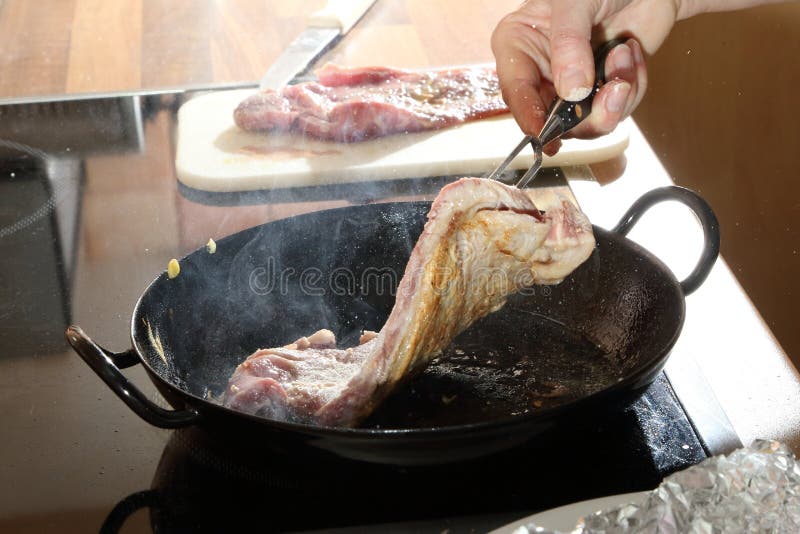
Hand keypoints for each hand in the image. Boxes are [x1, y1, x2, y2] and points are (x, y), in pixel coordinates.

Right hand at [491, 0, 679, 152]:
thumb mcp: (574, 3)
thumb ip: (569, 45)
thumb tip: (572, 93)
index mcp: (518, 47)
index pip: (516, 92)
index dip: (530, 117)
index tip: (546, 137)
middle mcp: (540, 72)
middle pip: (552, 119)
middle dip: (588, 113)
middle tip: (615, 89)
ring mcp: (573, 85)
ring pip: (587, 123)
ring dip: (615, 97)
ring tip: (623, 55)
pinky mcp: (603, 90)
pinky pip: (616, 109)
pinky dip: (631, 84)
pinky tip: (630, 52)